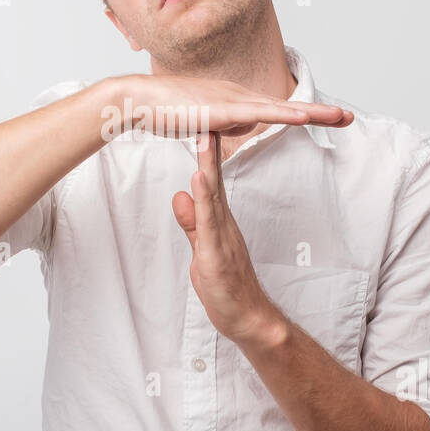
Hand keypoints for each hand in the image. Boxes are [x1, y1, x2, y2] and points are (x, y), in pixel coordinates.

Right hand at [111, 73, 352, 140]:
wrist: (138, 100)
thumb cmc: (165, 111)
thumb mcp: (205, 122)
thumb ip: (227, 124)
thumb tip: (245, 126)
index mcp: (235, 100)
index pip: (278, 110)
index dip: (306, 114)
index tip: (331, 118)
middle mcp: (238, 96)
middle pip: (287, 106)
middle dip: (319, 112)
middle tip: (349, 117)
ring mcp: (230, 100)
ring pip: (279, 108)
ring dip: (310, 112)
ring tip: (338, 116)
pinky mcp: (220, 110)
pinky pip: (258, 114)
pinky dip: (282, 116)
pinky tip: (302, 119)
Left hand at [172, 130, 282, 344]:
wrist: (248, 318)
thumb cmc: (227, 287)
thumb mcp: (202, 249)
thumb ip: (192, 222)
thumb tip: (181, 195)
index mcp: (219, 220)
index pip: (211, 180)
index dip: (204, 152)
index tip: (200, 123)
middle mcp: (223, 222)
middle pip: (214, 178)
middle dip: (208, 146)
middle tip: (205, 112)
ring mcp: (222, 237)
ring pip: (213, 195)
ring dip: (207, 164)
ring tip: (203, 134)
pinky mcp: (216, 254)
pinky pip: (209, 223)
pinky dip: (203, 201)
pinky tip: (198, 180)